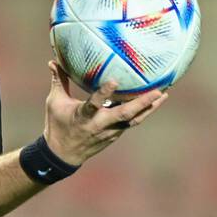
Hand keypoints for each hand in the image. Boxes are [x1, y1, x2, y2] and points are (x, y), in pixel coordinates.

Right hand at [42, 60, 167, 165]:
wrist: (63, 155)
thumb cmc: (57, 125)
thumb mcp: (55, 103)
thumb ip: (58, 81)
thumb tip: (52, 60)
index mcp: (83, 116)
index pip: (94, 104)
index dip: (104, 93)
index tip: (114, 81)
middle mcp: (99, 125)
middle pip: (124, 114)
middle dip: (142, 103)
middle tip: (158, 91)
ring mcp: (110, 131)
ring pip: (133, 119)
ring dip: (149, 108)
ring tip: (164, 94)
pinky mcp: (115, 134)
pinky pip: (132, 121)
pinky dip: (144, 112)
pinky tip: (155, 101)